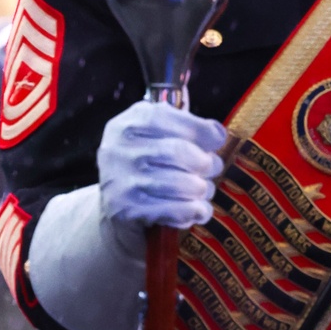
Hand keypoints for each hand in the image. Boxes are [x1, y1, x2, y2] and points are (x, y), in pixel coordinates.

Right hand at [98, 100, 226, 245]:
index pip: (166, 118)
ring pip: (182, 184)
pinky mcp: (129, 211)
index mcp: (128, 124)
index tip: (217, 139)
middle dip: (205, 161)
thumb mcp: (154, 135)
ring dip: (203, 188)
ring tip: (204, 189)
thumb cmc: (144, 163)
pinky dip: (196, 210)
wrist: (113, 206)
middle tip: (212, 168)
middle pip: (178, 151)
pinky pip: (177, 210)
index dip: (199, 128)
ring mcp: (122, 182)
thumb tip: (217, 134)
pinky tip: (198, 209)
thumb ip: (183, 127)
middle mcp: (120, 150)